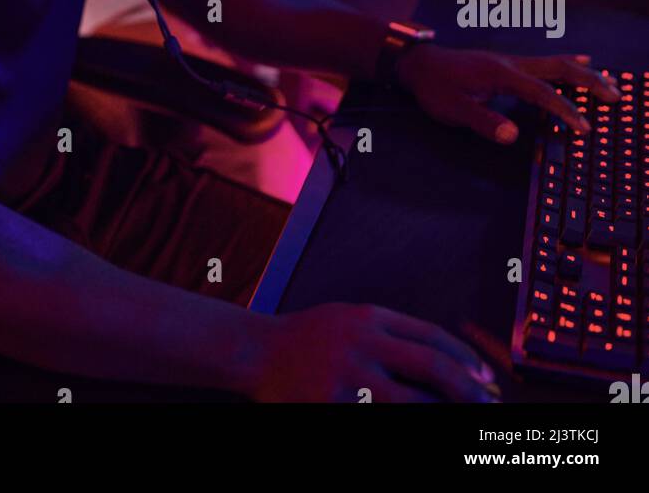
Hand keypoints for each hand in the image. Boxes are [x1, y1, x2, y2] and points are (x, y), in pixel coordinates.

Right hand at [252, 302, 498, 402]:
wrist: (257, 352)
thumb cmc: (305, 337)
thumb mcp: (348, 318)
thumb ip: (387, 332)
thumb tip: (438, 355)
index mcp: (369, 317)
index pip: (429, 334)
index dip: (463, 356)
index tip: (485, 376)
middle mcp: (363, 342)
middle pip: (428, 364)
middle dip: (465, 386)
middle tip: (488, 402)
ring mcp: (348, 375)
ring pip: (409, 398)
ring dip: (439, 410)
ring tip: (460, 420)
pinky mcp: (334, 403)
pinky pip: (378, 417)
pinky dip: (403, 422)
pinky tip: (419, 428)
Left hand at [395, 46, 619, 143]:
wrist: (418, 63)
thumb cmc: (434, 87)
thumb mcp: (452, 109)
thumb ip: (482, 121)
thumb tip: (513, 136)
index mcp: (501, 73)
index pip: (542, 92)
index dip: (565, 110)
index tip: (585, 128)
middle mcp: (511, 63)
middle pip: (559, 68)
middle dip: (589, 81)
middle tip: (616, 96)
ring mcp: (511, 61)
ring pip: (556, 63)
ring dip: (584, 72)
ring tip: (611, 84)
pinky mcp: (508, 65)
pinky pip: (546, 63)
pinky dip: (569, 65)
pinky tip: (583, 62)